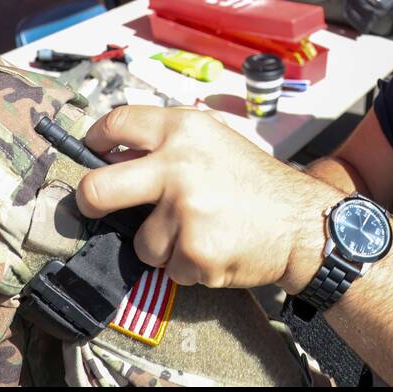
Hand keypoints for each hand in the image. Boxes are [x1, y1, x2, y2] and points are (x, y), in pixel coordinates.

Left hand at [75, 106, 338, 290]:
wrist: (302, 224)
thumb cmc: (256, 183)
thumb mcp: (216, 141)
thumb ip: (170, 144)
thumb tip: (114, 158)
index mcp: (184, 129)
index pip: (117, 124)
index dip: (95, 139)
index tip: (92, 151)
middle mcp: (178, 165)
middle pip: (97, 188)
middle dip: (90, 201)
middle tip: (97, 206)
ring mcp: (184, 210)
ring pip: (141, 241)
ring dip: (164, 245)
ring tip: (200, 231)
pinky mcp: (193, 250)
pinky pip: (169, 267)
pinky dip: (188, 265)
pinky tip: (216, 248)